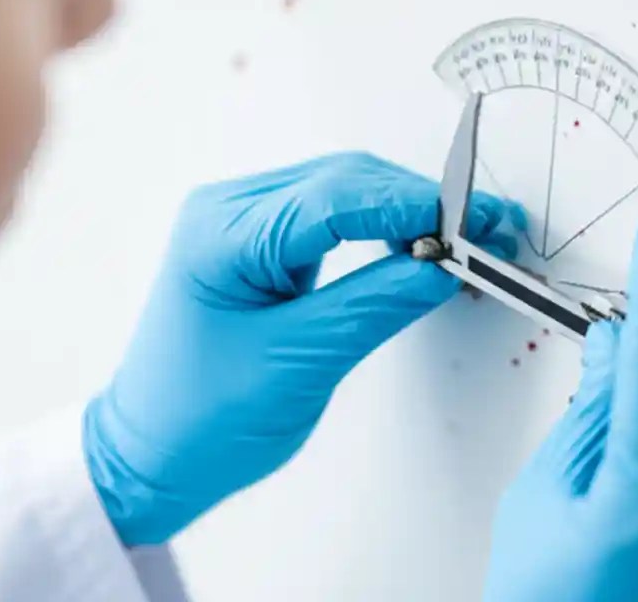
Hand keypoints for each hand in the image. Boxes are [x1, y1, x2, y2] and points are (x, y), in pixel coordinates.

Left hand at [83, 152, 519, 545]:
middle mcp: (228, 211)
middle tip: (488, 228)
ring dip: (405, 209)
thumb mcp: (300, 364)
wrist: (149, 456)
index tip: (477, 223)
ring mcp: (241, 223)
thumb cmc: (202, 421)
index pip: (337, 198)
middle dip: (420, 201)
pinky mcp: (258, 244)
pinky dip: (379, 226)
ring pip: (342, 192)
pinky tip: (416, 245)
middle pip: (344, 181)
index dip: (415, 204)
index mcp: (223, 234)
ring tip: (465, 237)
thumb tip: (444, 263)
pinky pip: (330, 217)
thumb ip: (376, 305)